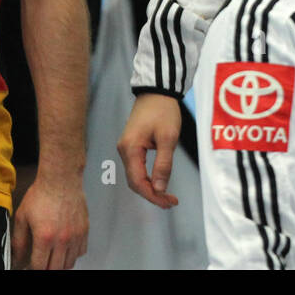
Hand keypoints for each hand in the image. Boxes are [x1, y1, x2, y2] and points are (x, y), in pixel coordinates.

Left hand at [11, 176, 87, 269]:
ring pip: (70, 263)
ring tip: (52, 257)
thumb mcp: (22, 217)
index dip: (32, 269)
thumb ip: (18, 241)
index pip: (39, 267)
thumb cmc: (42, 194)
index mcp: (44, 237)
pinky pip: (81, 251)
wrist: (61, 178)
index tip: (29, 266)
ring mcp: (76, 235)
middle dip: (46, 269)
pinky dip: (73, 254)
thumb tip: (16, 257)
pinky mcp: (84, 230)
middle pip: (56, 268)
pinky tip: (65, 248)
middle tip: (41, 263)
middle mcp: (62, 239)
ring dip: (60, 264)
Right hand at [117, 93, 180, 208]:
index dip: (153, 195)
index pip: (137, 182)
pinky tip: (159, 181)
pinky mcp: (132, 144)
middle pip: (134, 182)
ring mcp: (126, 147)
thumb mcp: (168, 138)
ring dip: (150, 187)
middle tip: (170, 202)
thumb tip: (159, 189)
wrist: (157, 91)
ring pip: (135, 175)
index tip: (169, 202)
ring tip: (167, 195)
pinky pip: (137, 167)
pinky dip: (147, 177)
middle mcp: (124, 150)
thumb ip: (163, 164)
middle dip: (152, 194)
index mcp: (130, 149)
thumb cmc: (163, 111)